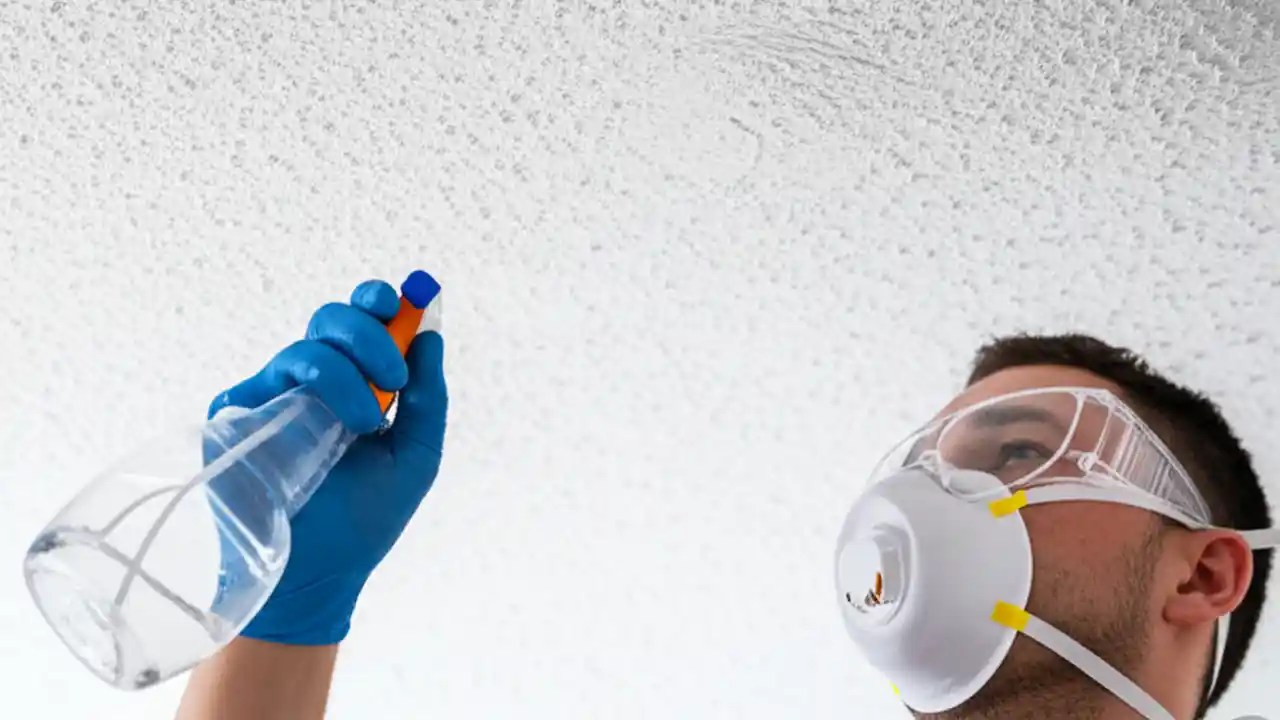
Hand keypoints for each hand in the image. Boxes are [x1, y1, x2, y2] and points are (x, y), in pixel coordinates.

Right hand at [208, 278, 446, 644]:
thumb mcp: (416, 456)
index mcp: (354, 386)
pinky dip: (308, 394)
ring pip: (306, 348)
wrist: (318, 576)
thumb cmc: (364, 521)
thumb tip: (430, 335)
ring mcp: (272, 397)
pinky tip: (327, 430)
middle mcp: (311, 385)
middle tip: (393, 374)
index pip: (361, 324)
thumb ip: (428, 398)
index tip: (403, 297)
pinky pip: (267, 381)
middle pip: (332, 320)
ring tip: (366, 422)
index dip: (378, 301)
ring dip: (347, 373)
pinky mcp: (237, 417)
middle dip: (368, 332)